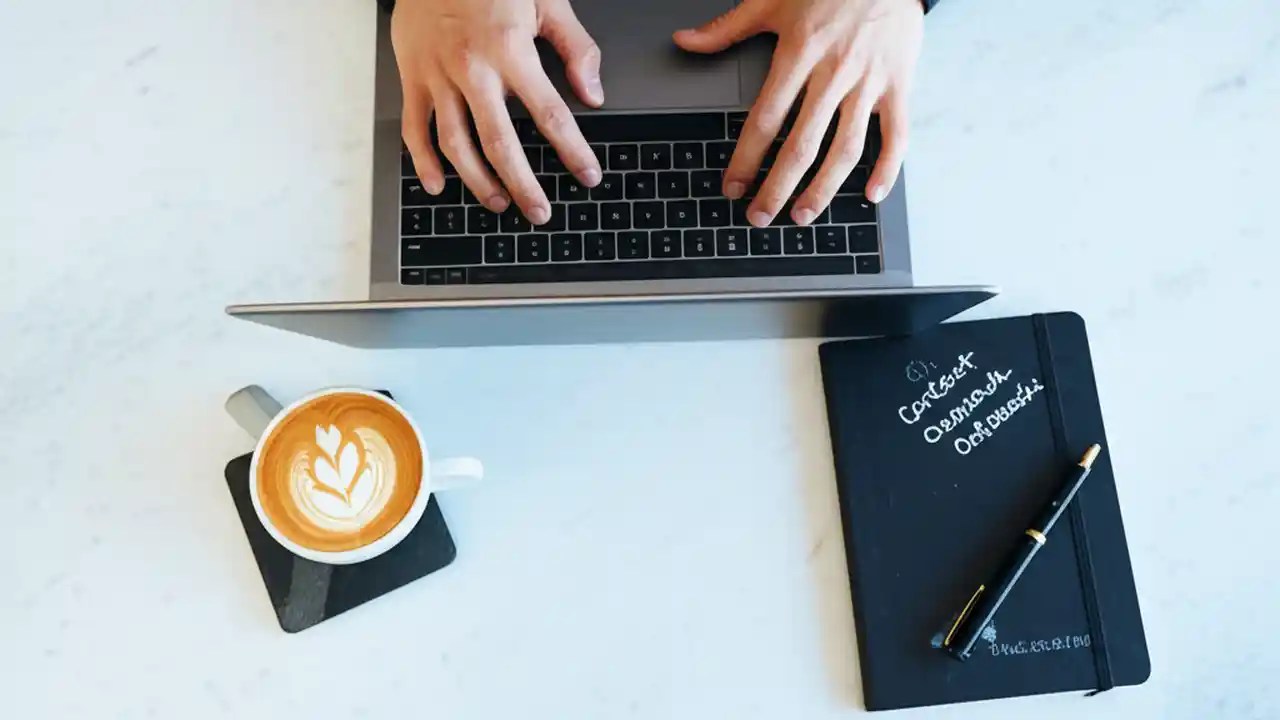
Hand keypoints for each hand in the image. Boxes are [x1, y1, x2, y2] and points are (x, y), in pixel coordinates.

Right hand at [392, 0, 604, 223]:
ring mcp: (438, 76)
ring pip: (456, 143)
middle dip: (522, 184)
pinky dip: (423, 161)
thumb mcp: (547, 1)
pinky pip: (414, 127)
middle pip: (500, 142)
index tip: (588, 175)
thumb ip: (576, 49)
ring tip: (497, 202)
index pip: (550, 114)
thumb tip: (592, 94)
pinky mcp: (412, 77)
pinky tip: (438, 184)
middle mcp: (472, 69)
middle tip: (539, 212)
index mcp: (510, 51)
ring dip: (477, 180)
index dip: (573, 150)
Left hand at [674, 0, 922, 226]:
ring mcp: (869, 83)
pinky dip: (887, 168)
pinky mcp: (899, 86)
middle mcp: (835, 72)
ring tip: (801, 215)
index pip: (766, 119)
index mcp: (800, 52)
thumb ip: (727, 27)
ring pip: (845, 149)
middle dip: (777, 187)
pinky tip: (871, 195)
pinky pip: (896, 135)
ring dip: (822, 189)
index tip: (732, 186)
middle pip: (802, 145)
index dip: (746, 159)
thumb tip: (685, 40)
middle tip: (759, 216)